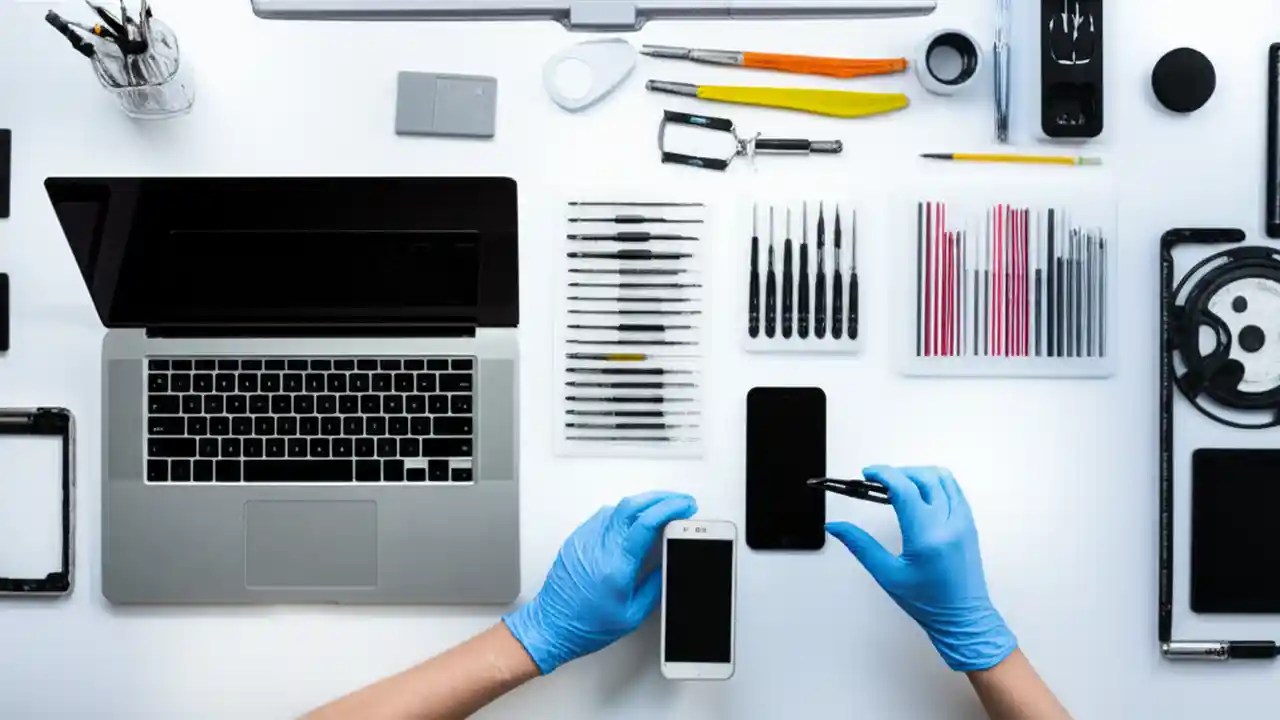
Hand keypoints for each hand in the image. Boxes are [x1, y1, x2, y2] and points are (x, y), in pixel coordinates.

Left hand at [503, 491, 697, 673]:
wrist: (551, 627)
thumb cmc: (586, 626)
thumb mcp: (632, 614)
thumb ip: (654, 585)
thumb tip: (668, 564)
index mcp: (616, 566)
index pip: (646, 523)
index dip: (670, 508)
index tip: (685, 506)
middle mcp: (598, 547)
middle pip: (632, 506)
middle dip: (660, 498)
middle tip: (678, 501)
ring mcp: (585, 540)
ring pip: (617, 507)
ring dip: (642, 503)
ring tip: (660, 509)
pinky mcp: (577, 540)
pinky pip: (603, 516)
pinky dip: (623, 512)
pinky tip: (634, 519)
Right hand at [826, 466, 1015, 671]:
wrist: (963, 618)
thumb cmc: (929, 603)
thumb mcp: (887, 575)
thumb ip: (860, 545)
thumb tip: (836, 527)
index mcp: (927, 537)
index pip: (905, 488)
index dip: (883, 474)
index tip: (868, 473)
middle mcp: (949, 524)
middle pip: (924, 477)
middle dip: (898, 472)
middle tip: (879, 481)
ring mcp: (963, 522)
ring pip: (943, 478)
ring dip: (918, 474)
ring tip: (898, 486)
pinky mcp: (968, 524)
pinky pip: (954, 490)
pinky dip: (935, 484)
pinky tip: (919, 495)